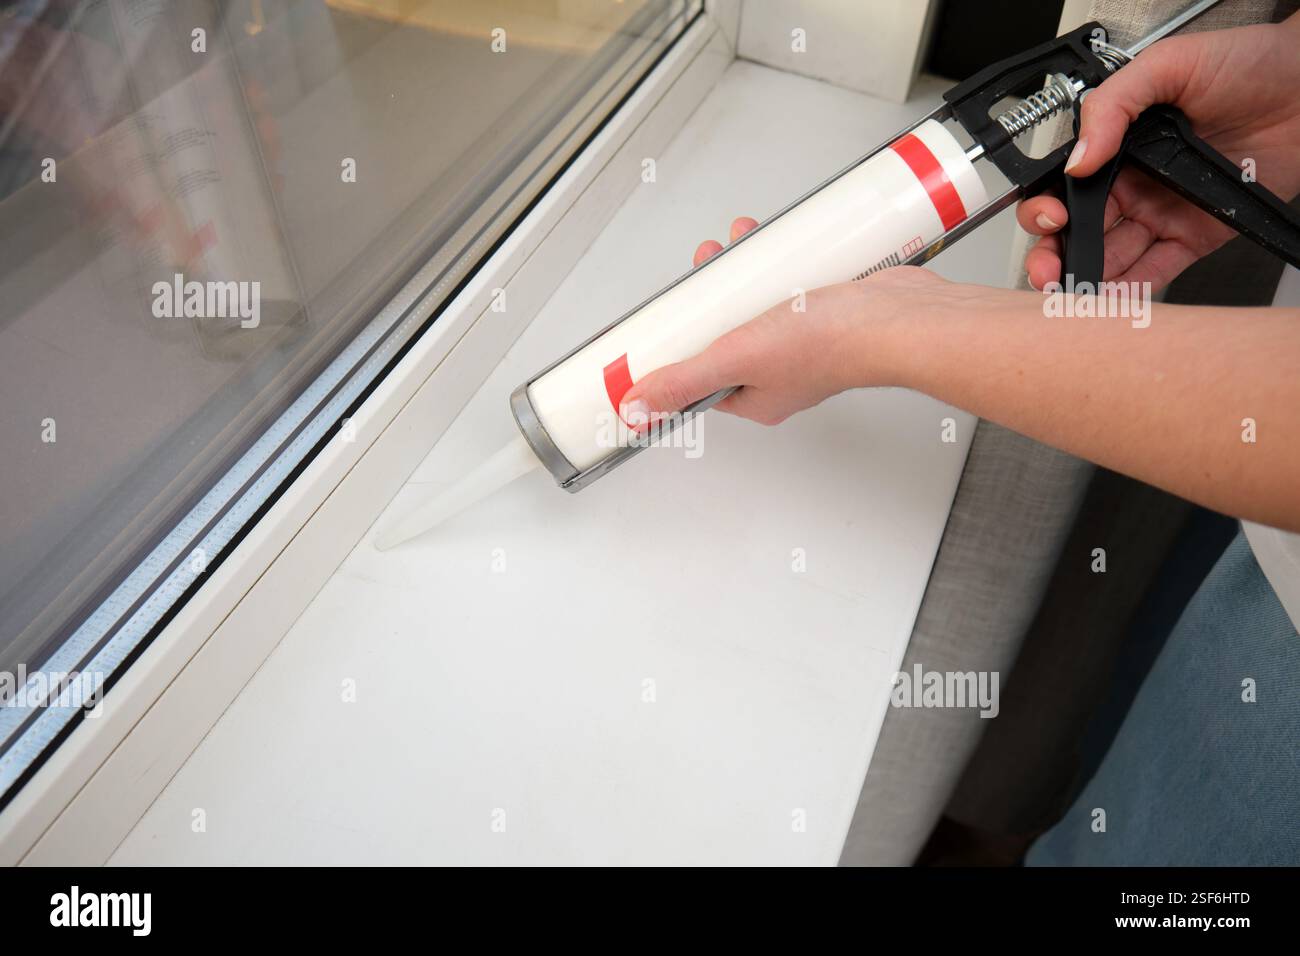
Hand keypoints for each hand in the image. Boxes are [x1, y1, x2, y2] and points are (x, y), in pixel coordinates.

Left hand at [620, 217, 956, 425]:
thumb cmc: (835, 344)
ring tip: (731, 246)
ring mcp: (804, 341)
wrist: (900, 316)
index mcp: (755, 397)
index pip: (698, 377)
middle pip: (725, 333)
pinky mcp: (825, 310)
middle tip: (701, 268)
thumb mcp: (737, 358)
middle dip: (708, 296)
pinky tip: (770, 244)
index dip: (676, 347)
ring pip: (755, 305)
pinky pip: (787, 286)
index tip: (661, 322)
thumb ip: (684, 380)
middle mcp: (780, 373)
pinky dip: (773, 264)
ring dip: (738, 273)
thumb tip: (637, 407)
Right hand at [1019, 14, 1299, 290]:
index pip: (1065, 189)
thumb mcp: (1167, 65)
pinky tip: (1110, 298)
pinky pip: (1155, 271)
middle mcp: (1133, 185)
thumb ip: (1111, 107)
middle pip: (1078, 231)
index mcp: (1116, 147)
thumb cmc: (1247, 62)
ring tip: (1073, 292)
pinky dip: (1130, 291)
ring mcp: (1162, 214)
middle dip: (1054, 256)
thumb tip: (1078, 160)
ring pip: (1111, 258)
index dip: (1047, 210)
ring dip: (1087, 279)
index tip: (1051, 220)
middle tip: (1048, 271)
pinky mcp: (1195, 237)